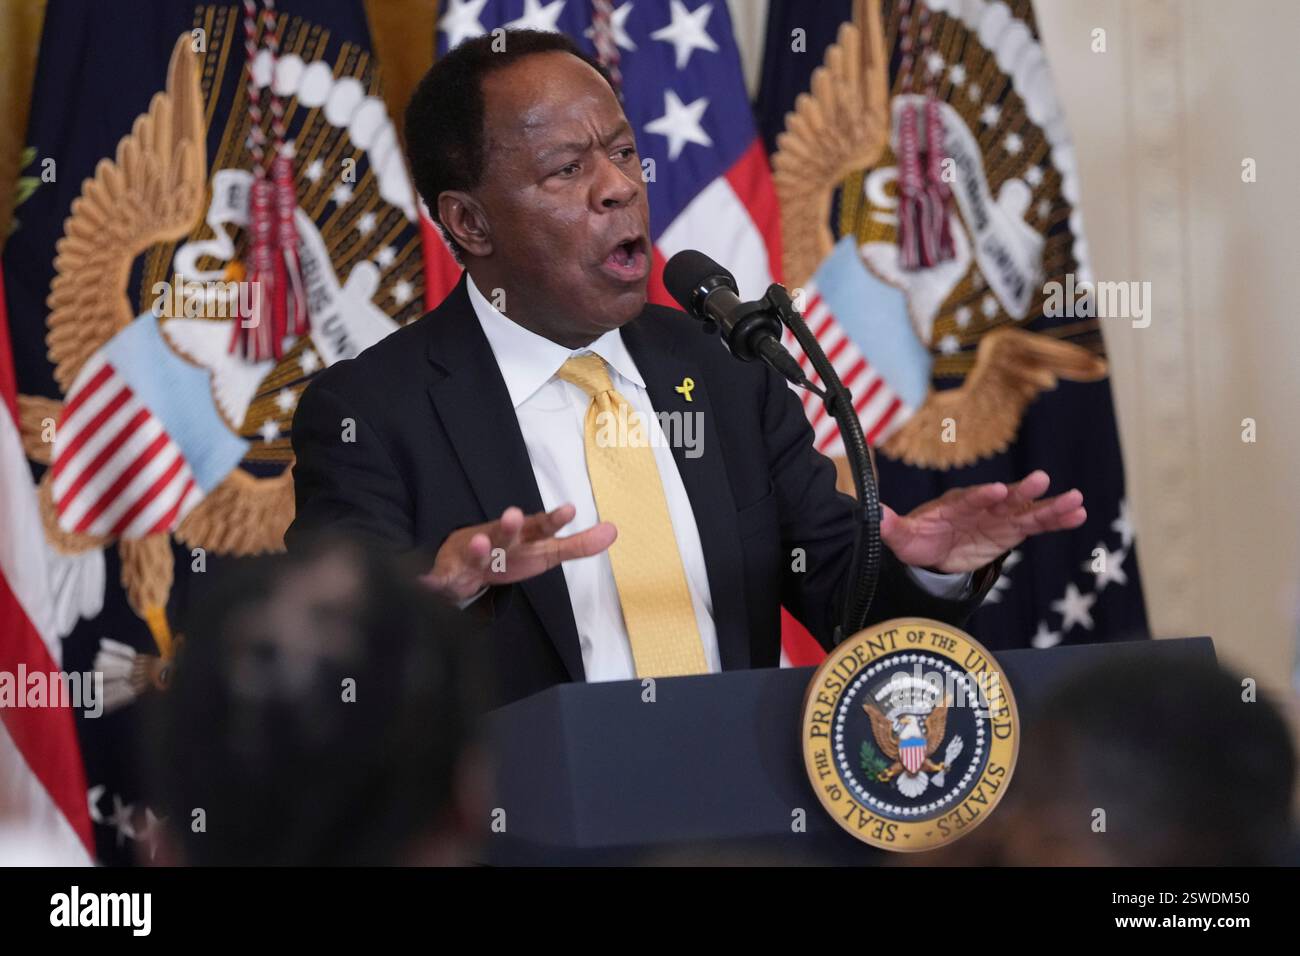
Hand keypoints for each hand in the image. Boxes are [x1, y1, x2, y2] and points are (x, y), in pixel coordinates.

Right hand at [421, 504, 615, 604]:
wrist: (463, 566)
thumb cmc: (510, 555)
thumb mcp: (545, 551)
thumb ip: (577, 544)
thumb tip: (613, 531)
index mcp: (522, 537)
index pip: (539, 527)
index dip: (553, 520)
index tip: (569, 510)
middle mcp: (497, 541)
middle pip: (505, 534)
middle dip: (509, 526)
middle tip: (514, 514)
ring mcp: (472, 556)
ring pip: (474, 553)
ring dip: (477, 548)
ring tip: (479, 541)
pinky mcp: (449, 574)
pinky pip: (440, 579)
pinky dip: (431, 581)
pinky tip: (424, 582)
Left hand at [880, 470, 1085, 573]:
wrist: (934, 550)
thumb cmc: (919, 538)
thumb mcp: (903, 536)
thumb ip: (892, 527)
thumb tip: (876, 516)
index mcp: (955, 504)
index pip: (969, 499)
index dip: (982, 496)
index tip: (998, 491)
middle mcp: (982, 506)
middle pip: (1004, 499)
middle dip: (1022, 491)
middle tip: (1041, 480)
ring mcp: (1000, 517)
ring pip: (1027, 510)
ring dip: (1050, 506)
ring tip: (1075, 501)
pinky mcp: (1012, 530)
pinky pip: (1037, 525)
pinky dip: (1056, 521)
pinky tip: (1078, 515)